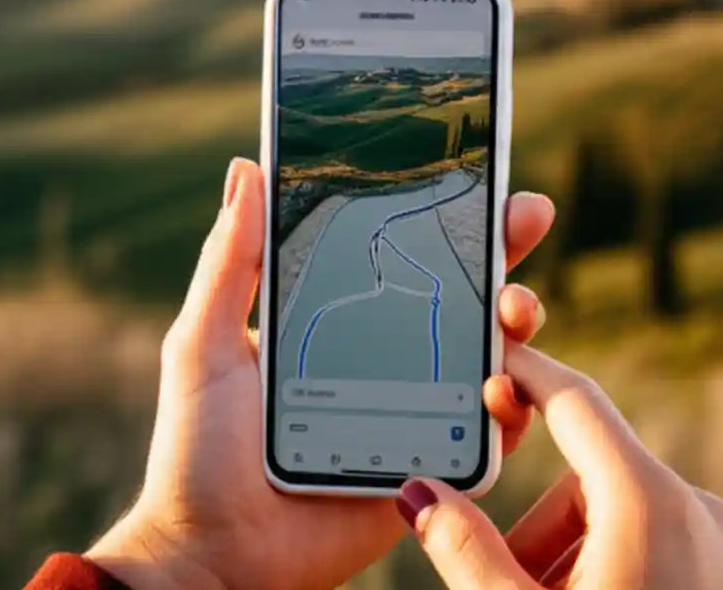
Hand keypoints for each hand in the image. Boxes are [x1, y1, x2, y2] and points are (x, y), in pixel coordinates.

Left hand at [84, 158, 555, 589]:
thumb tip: (248, 170)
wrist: (213, 554)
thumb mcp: (204, 343)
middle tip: (526, 216)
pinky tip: (503, 386)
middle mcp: (385, 361)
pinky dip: (513, 407)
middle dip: (502, 252)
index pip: (401, 257)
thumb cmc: (196, 451)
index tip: (480, 177)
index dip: (444, 218)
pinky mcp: (431, 469)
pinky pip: (490, 436)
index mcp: (337, 324)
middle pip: (460, 296)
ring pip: (489, 357)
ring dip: (517, 322)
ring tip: (516, 308)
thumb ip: (230, 262)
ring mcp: (414, 414)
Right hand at [397, 343, 722, 589]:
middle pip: (593, 476)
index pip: (576, 403)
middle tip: (506, 586)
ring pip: (628, 518)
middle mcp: (698, 510)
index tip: (494, 356)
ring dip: (575, 554)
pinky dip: (621, 572)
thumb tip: (418, 495)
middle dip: (538, 523)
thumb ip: (464, 551)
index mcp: (646, 500)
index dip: (528, 373)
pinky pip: (665, 550)